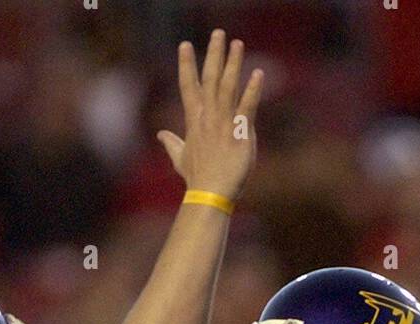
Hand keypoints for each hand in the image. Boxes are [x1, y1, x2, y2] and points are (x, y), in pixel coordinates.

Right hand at [157, 30, 262, 202]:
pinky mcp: (240, 133)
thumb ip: (171, 143)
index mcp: (193, 121)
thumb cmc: (196, 179)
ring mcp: (224, 123)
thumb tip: (161, 134)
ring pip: (228, 87)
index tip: (185, 44)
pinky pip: (247, 107)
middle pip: (210, 79)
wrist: (210, 194)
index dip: (186, 65)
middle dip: (214, 54)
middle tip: (218, 33)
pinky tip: (257, 74)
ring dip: (233, 63)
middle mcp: (207, 117)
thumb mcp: (180, 159)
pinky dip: (252, 90)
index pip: (188, 86)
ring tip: (238, 43)